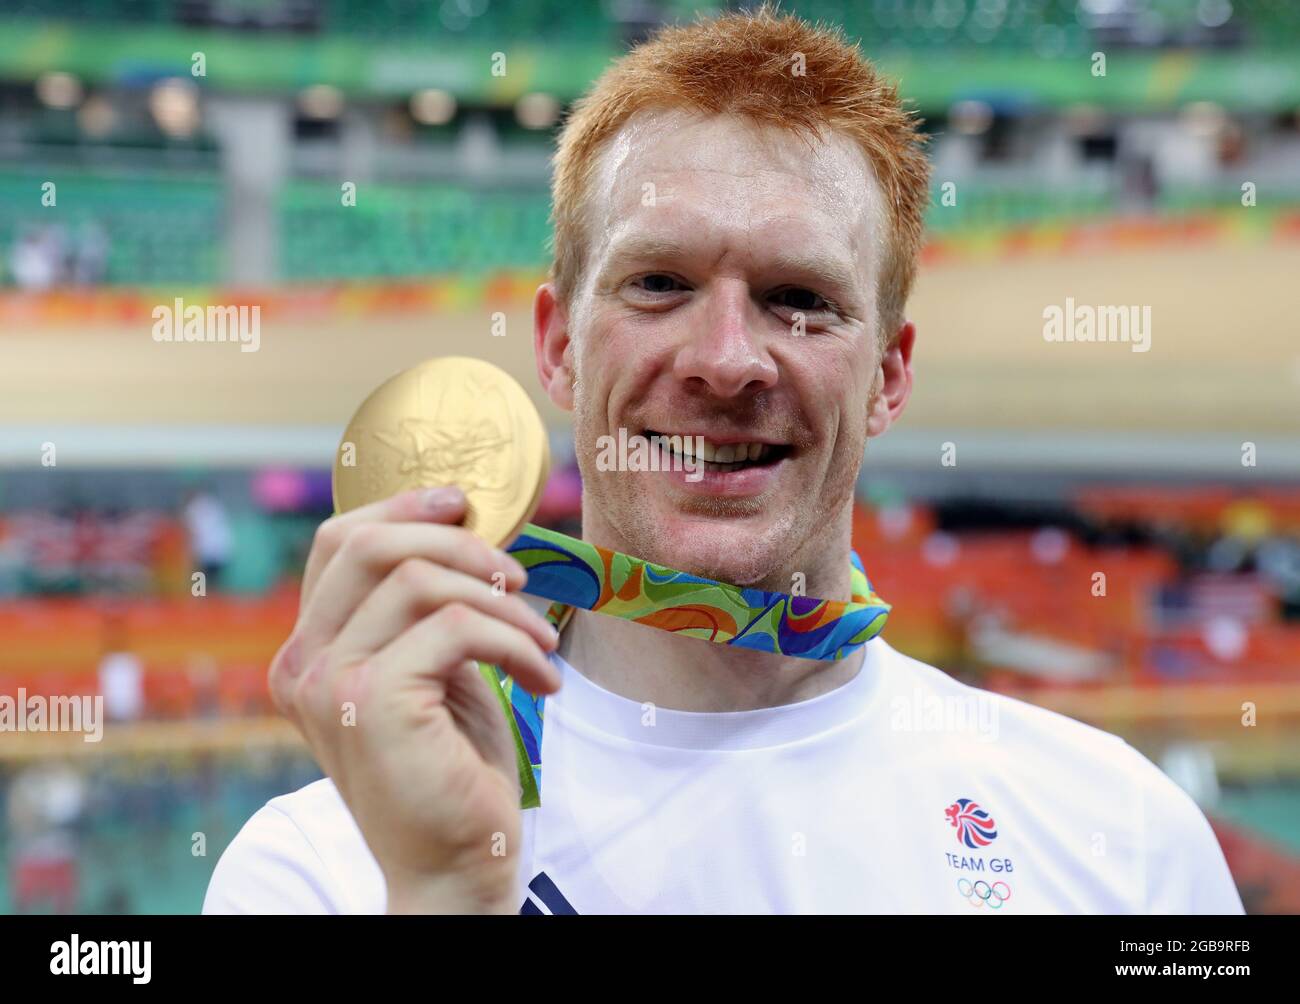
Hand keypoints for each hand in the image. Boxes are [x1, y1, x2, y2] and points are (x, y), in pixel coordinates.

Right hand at [268, 485, 559, 912]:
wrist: (453, 867)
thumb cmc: (452, 769)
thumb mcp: (434, 673)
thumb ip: (426, 611)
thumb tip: (465, 528)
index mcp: (310, 652)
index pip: (340, 544)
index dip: (403, 508)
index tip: (466, 504)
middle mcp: (304, 663)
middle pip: (369, 545)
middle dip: (458, 543)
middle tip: (519, 576)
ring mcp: (328, 682)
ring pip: (419, 579)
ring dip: (501, 602)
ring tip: (543, 642)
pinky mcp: (371, 701)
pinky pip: (454, 626)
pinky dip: (512, 640)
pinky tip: (542, 678)